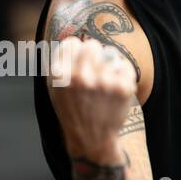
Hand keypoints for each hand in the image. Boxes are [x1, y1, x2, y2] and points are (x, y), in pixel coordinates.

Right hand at [48, 36, 135, 156]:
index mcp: (60, 76)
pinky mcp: (122, 87)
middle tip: (95, 69)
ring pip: (110, 55)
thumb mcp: (55, 89)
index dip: (76, 51)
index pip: (72, 43)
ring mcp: (103, 82)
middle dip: (94, 54)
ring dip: (108, 66)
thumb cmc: (72, 112)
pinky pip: (124, 66)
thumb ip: (61, 63)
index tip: (79, 60)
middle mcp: (80, 77)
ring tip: (105, 83)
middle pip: (92, 45)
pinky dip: (122, 75)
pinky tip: (115, 89)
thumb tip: (74, 39)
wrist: (92, 141)